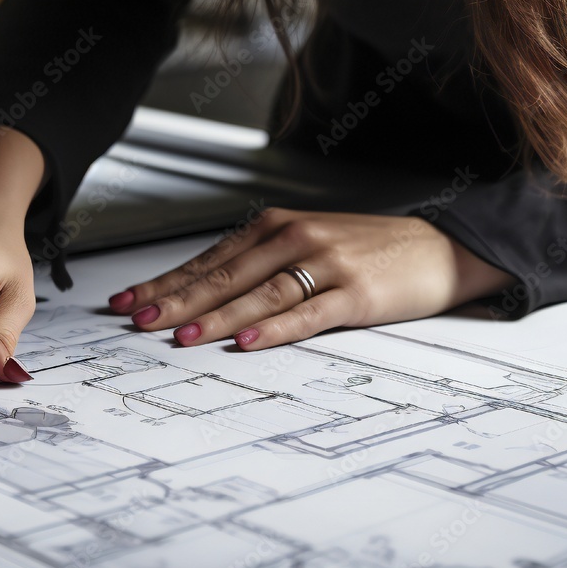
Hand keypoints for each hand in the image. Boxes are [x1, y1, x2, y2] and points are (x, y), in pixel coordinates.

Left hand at [107, 208, 513, 348]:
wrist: (437, 247)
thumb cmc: (365, 249)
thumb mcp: (306, 243)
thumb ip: (261, 263)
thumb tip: (204, 294)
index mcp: (275, 227)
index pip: (209, 259)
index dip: (166, 282)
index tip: (129, 301)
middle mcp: (294, 238)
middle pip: (224, 275)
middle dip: (176, 300)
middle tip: (138, 320)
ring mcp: (325, 264)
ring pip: (258, 294)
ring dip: (216, 317)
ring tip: (180, 336)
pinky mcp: (355, 293)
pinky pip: (308, 313)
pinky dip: (275, 328)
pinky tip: (248, 340)